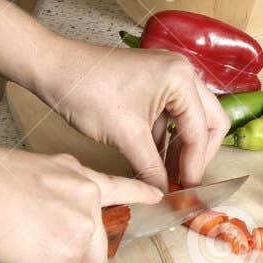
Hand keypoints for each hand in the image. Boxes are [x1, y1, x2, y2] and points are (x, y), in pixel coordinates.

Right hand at [0, 145, 161, 262]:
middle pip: (94, 249)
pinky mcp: (67, 253)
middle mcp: (85, 198)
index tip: (155, 197)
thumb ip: (41, 198)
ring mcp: (81, 227)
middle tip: (31, 261)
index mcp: (74, 175)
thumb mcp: (23, 174)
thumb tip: (31, 229)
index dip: (136, 194)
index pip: (117, 187)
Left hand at [33, 38, 229, 189]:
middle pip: (209, 121)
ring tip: (168, 176)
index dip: (195, 165)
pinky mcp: (154, 84)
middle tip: (185, 180)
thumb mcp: (125, 136)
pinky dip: (166, 139)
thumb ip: (151, 167)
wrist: (54, 69)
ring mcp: (168, 77)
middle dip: (198, 153)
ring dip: (182, 148)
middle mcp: (182, 73)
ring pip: (191, 119)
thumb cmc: (87, 91)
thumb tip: (165, 193)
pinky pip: (171, 116)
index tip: (187, 190)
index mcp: (181, 79)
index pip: (200, 130)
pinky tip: (155, 161)